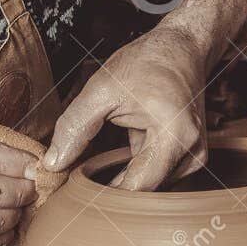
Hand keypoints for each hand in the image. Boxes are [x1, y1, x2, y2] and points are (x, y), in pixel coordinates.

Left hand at [45, 25, 209, 189]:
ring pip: (148, 187)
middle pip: (144, 192)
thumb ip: (75, 127)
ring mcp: (194, 157)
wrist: (182, 47)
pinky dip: (131, 172)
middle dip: (109, 193)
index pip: (137, 188)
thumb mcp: (102, 89)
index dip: (103, 198)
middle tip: (73, 187)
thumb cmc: (148, 62)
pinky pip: (154, 176)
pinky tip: (110, 165)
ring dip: (120, 183)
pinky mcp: (187, 157)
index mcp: (175, 136)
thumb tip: (53, 164)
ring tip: (90, 173)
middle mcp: (192, 153)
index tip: (74, 198)